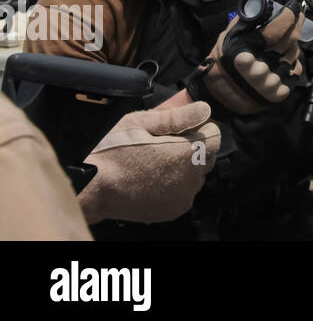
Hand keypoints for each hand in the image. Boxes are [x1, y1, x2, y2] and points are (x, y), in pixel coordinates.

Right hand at [78, 101, 221, 224]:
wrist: (89, 187)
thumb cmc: (111, 151)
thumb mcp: (140, 123)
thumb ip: (178, 116)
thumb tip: (204, 109)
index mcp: (186, 154)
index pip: (215, 136)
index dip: (199, 128)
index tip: (181, 128)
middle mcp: (189, 178)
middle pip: (207, 156)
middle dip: (193, 147)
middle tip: (164, 143)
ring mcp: (181, 197)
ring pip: (197, 175)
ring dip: (185, 167)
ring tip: (155, 161)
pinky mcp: (172, 211)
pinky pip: (185, 192)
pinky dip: (176, 184)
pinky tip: (153, 177)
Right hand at [186, 5, 304, 115]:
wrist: (218, 97)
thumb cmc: (221, 64)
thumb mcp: (226, 39)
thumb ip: (244, 23)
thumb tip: (263, 7)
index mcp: (244, 53)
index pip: (276, 29)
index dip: (289, 14)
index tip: (293, 7)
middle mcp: (259, 69)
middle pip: (290, 40)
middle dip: (297, 23)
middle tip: (299, 15)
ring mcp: (270, 83)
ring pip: (294, 54)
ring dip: (293, 43)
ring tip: (287, 37)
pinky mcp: (278, 94)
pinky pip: (295, 70)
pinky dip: (293, 61)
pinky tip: (285, 56)